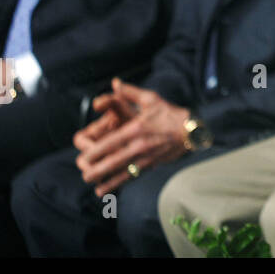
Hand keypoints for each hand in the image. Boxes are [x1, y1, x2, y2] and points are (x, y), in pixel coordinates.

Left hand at [73, 79, 190, 195]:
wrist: (191, 130)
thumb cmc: (169, 113)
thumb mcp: (151, 99)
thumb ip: (130, 92)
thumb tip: (115, 83)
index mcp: (136, 129)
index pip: (110, 143)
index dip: (95, 152)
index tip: (84, 158)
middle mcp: (139, 145)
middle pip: (114, 162)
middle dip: (98, 171)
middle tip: (85, 177)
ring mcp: (146, 157)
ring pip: (122, 173)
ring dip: (108, 182)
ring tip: (96, 190)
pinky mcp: (152, 164)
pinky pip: (133, 176)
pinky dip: (121, 184)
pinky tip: (111, 189)